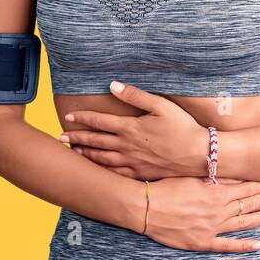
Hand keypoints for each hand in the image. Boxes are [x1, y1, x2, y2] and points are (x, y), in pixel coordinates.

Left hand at [58, 81, 204, 180]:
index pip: (100, 122)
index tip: (69, 116)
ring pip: (102, 159)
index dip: (83, 118)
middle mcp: (127, 146)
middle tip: (61, 137)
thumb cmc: (182, 127)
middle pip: (96, 142)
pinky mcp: (140, 174)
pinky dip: (102, 172)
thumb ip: (135, 95)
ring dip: (86, 154)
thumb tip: (113, 85)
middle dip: (77, 138)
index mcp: (130, 128)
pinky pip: (116, 174)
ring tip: (74, 152)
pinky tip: (97, 170)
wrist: (198, 154)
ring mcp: (132, 162)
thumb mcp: (161, 105)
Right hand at [142, 176, 259, 252]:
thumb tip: (237, 176)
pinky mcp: (203, 241)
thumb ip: (216, 177)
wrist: (146, 207)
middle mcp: (218, 210)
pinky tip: (259, 245)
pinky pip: (227, 246)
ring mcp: (212, 227)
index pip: (246, 188)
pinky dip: (244, 246)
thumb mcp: (193, 177)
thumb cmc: (166, 188)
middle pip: (249, 204)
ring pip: (244, 222)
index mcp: (216, 192)